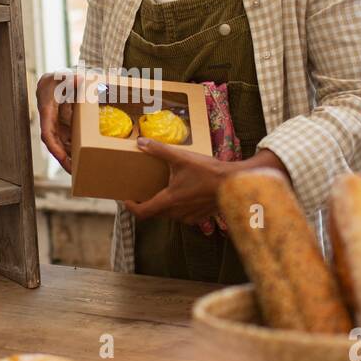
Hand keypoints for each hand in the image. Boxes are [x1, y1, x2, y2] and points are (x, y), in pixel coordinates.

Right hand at [36, 70, 79, 173]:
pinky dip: (77, 145)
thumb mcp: (64, 74)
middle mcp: (50, 118)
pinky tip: (86, 153)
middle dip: (63, 157)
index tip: (62, 158)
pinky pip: (70, 137)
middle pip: (55, 142)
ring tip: (82, 166)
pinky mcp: (65, 124)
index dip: (54, 147)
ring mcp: (57, 122)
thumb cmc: (61, 76)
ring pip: (63, 142)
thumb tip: (79, 79)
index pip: (47, 132)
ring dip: (71, 154)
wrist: (65, 77)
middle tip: (75, 171)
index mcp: (46, 106)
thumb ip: (70, 76)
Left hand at [123, 141, 290, 224]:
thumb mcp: (181, 157)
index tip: (126, 199)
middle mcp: (177, 213)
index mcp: (169, 200)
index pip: (142, 212)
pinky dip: (178, 207)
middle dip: (146, 203)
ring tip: (164, 189)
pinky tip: (184, 193)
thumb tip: (141, 142)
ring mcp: (189, 217)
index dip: (130, 207)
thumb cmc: (208, 171)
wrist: (234, 183)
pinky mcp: (199, 218)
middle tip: (142, 191)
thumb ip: (159, 150)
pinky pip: (182, 215)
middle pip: (154, 213)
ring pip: (169, 215)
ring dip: (163, 205)